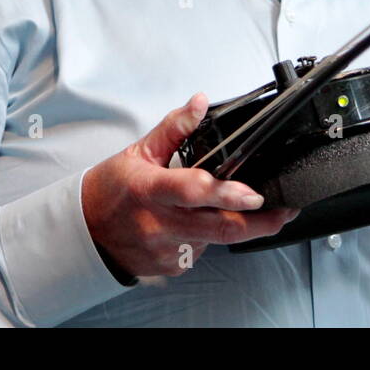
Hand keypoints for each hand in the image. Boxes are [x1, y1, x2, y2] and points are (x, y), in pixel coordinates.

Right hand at [82, 93, 298, 279]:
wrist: (85, 231)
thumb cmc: (111, 189)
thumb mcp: (140, 150)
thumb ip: (174, 127)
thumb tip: (199, 103)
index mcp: (152, 189)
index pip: (194, 192)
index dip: (228, 194)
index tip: (255, 194)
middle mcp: (160, 224)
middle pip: (220, 228)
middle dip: (259, 223)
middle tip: (284, 211)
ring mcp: (166, 249)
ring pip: (214, 240)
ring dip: (230, 224)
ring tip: (230, 207)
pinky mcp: (170, 266)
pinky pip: (201, 251)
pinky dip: (207, 236)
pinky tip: (196, 223)